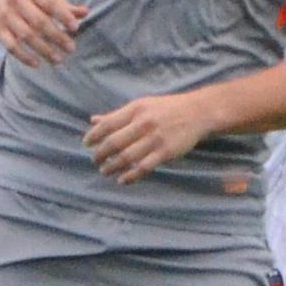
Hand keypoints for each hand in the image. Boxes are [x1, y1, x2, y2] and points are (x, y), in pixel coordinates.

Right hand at [0, 0, 86, 67]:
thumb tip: (85, 13)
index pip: (49, 2)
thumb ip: (63, 4)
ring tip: (58, 59)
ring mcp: (5, 15)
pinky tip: (37, 64)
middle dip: (56, 36)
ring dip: (43, 49)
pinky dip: (23, 56)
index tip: (75, 28)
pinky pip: (10, 46)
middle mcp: (16, 0)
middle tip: (71, 48)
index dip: (63, 15)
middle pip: (38, 21)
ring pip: (26, 35)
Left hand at [85, 91, 215, 182]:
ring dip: (111, 166)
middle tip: (94, 160)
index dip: (93, 136)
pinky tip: (122, 180)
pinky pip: (143, 167)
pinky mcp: (166, 152)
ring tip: (104, 170)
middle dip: (100, 154)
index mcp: (135, 110)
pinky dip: (130, 176)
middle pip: (114, 142)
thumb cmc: (166, 109)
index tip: (86, 144)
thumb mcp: (141, 106)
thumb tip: (93, 120)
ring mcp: (155, 138)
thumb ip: (117, 115)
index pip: (107, 124)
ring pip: (126, 157)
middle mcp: (144, 123)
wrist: (199, 112)